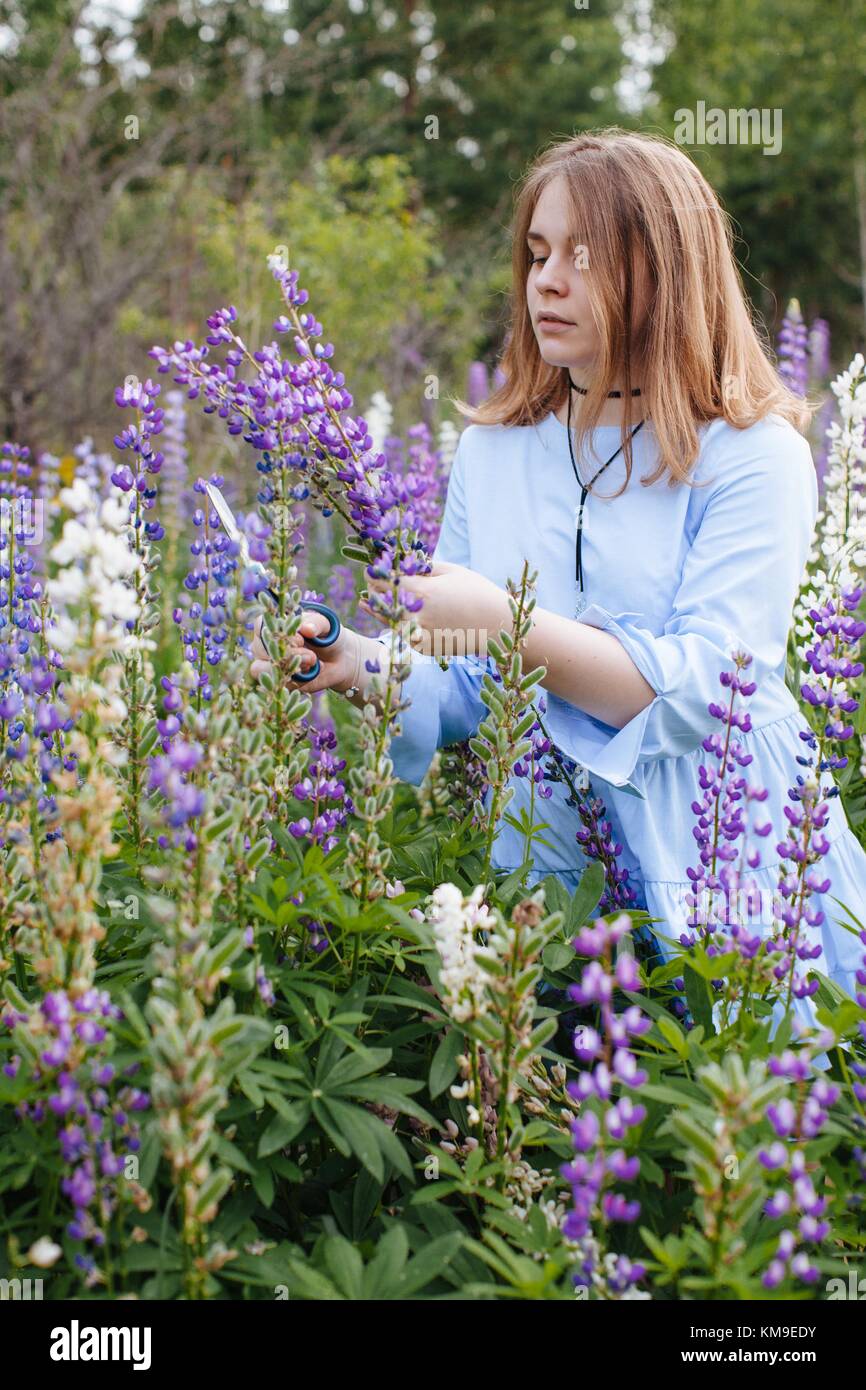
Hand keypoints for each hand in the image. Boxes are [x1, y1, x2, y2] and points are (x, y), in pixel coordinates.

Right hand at [249, 610, 357, 694]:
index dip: (278, 633)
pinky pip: (277, 684)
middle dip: (287, 654)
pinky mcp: (279, 682)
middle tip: (311, 656)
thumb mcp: (326, 625)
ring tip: (312, 663)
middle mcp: (267, 645)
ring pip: (260, 669)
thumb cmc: (328, 636)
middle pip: (260, 649)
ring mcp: (270, 664)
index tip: (300, 638)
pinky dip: (296, 681)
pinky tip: (311, 674)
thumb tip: (307, 629)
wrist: (340, 660)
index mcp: (274, 625)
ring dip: (285, 668)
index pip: (261, 625)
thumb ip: (316, 624)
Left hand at [359, 561, 508, 654]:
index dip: (375, 574)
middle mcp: (417, 615)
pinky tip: (390, 619)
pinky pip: (403, 636)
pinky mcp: (425, 647)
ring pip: (388, 622)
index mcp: (423, 591)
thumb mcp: (452, 571)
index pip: (386, 581)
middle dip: (375, 592)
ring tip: (366, 602)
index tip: (371, 570)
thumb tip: (404, 563)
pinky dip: (396, 626)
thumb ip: (424, 567)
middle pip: (383, 602)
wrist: (497, 625)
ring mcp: (420, 634)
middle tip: (370, 585)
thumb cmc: (477, 592)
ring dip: (378, 611)